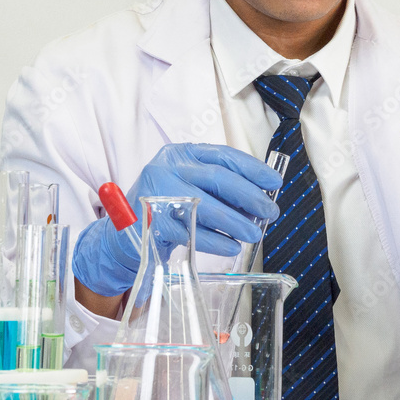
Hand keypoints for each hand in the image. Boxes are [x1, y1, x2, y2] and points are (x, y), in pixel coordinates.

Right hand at [71, 142, 282, 296]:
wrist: (125, 233)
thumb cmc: (166, 205)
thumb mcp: (188, 183)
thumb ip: (218, 185)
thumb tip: (260, 197)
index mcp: (181, 153)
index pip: (223, 156)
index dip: (253, 169)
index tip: (274, 182)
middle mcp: (167, 168)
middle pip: (218, 179)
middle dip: (250, 197)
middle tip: (270, 212)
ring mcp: (157, 193)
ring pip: (206, 206)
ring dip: (235, 222)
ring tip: (254, 233)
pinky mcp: (152, 221)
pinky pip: (191, 232)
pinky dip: (215, 242)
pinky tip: (230, 246)